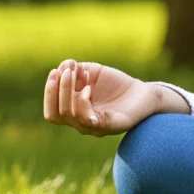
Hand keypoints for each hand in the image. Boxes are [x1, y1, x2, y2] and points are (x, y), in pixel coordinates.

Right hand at [42, 59, 157, 136]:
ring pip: (72, 117)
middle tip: (66, 71)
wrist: (143, 93)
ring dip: (69, 92)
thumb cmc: (115, 85)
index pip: (52, 111)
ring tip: (79, 74)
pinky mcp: (112, 126)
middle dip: (57, 91)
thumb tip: (63, 66)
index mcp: (74, 113)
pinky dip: (84, 103)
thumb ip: (76, 70)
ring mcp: (96, 127)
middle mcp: (81, 124)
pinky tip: (89, 89)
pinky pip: (91, 121)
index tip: (56, 71)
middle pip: (57, 115)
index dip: (49, 92)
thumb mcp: (92, 73)